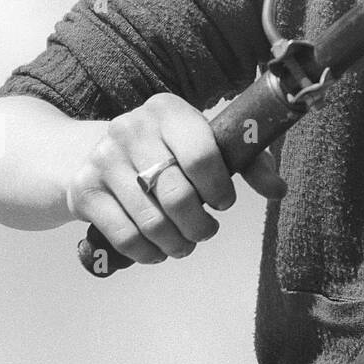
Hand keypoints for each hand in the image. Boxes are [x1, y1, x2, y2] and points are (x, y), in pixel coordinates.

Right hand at [64, 92, 286, 263]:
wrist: (86, 154)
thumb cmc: (164, 151)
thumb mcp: (202, 143)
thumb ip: (247, 162)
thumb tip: (279, 190)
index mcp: (167, 109)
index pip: (202, 155)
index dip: (219, 188)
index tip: (224, 202)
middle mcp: (130, 129)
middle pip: (178, 195)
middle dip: (201, 225)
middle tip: (207, 230)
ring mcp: (102, 160)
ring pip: (152, 222)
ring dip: (177, 243)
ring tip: (186, 243)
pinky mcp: (83, 192)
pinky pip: (125, 237)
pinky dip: (148, 253)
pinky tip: (159, 250)